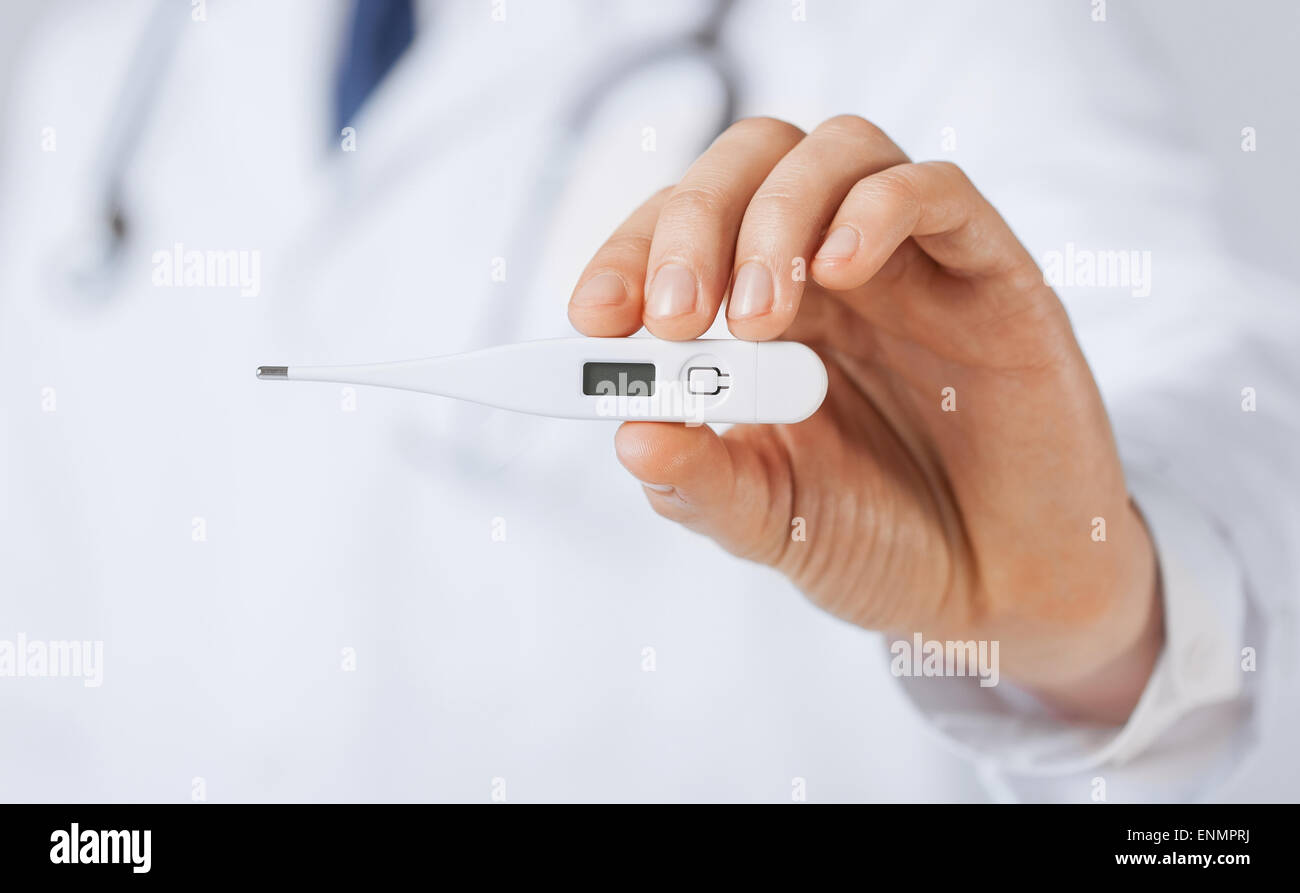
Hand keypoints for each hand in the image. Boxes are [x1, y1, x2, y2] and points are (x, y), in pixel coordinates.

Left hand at [567, 116, 1161, 723]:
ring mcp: (909, 264)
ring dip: (776, 216)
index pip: (679, 233)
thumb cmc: (882, 542)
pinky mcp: (991, 272)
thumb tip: (627, 435)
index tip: (594, 319)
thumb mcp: (771, 523)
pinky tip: (839, 274)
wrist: (1004, 591)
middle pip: (748, 164)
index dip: (627, 256)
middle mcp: (827, 272)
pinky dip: (876, 212)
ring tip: (757, 319)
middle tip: (674, 318)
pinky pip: (936, 190)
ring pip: (835, 151)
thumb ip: (701, 483)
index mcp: (760, 316)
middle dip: (692, 225)